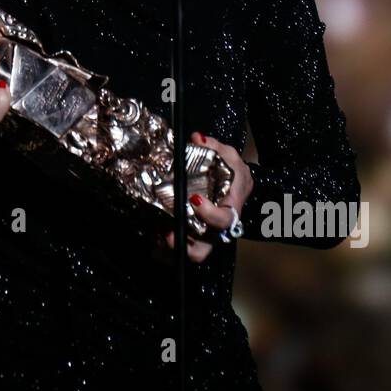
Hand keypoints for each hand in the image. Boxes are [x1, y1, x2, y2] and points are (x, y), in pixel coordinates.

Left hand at [158, 132, 254, 262]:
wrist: (235, 187)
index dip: (210, 213)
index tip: (194, 199)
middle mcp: (217, 228)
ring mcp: (205, 235)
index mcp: (230, 208)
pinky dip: (168, 249)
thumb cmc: (232, 173)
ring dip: (175, 248)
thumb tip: (197, 138)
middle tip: (168, 235)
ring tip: (159, 239)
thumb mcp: (229, 156)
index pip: (224, 218)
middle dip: (187, 244)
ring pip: (194, 253)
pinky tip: (155, 240)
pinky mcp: (194, 237)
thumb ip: (214, 147)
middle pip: (206, 246)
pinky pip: (181, 250)